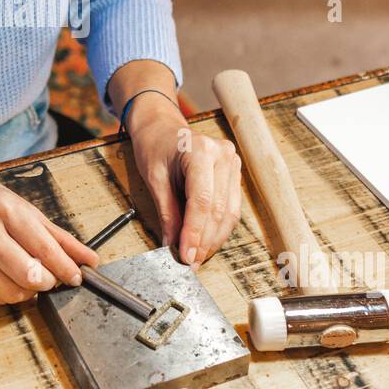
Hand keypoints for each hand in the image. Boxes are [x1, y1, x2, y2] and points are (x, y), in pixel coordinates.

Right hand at [0, 169, 98, 304]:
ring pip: (11, 291)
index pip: (45, 249)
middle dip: (47, 282)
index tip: (76, 277)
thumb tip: (88, 258)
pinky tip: (5, 275)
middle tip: (51, 277)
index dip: (65, 269)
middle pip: (29, 274)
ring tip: (26, 274)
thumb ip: (58, 236)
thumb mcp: (23, 207)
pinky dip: (6, 291)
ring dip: (26, 290)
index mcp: (7, 210)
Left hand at [127, 94, 241, 266]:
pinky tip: (206, 242)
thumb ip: (166, 212)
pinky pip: (231, 207)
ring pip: (230, 212)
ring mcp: (232, 162)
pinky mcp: (234, 172)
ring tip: (198, 257)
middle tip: (191, 262)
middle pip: (219, 209)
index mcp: (200, 151)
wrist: (162, 126)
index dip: (195, 232)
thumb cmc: (155, 146)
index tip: (186, 256)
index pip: (202, 201)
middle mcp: (223, 155)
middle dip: (205, 241)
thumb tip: (172, 244)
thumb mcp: (154, 178)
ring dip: (214, 239)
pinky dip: (219, 227)